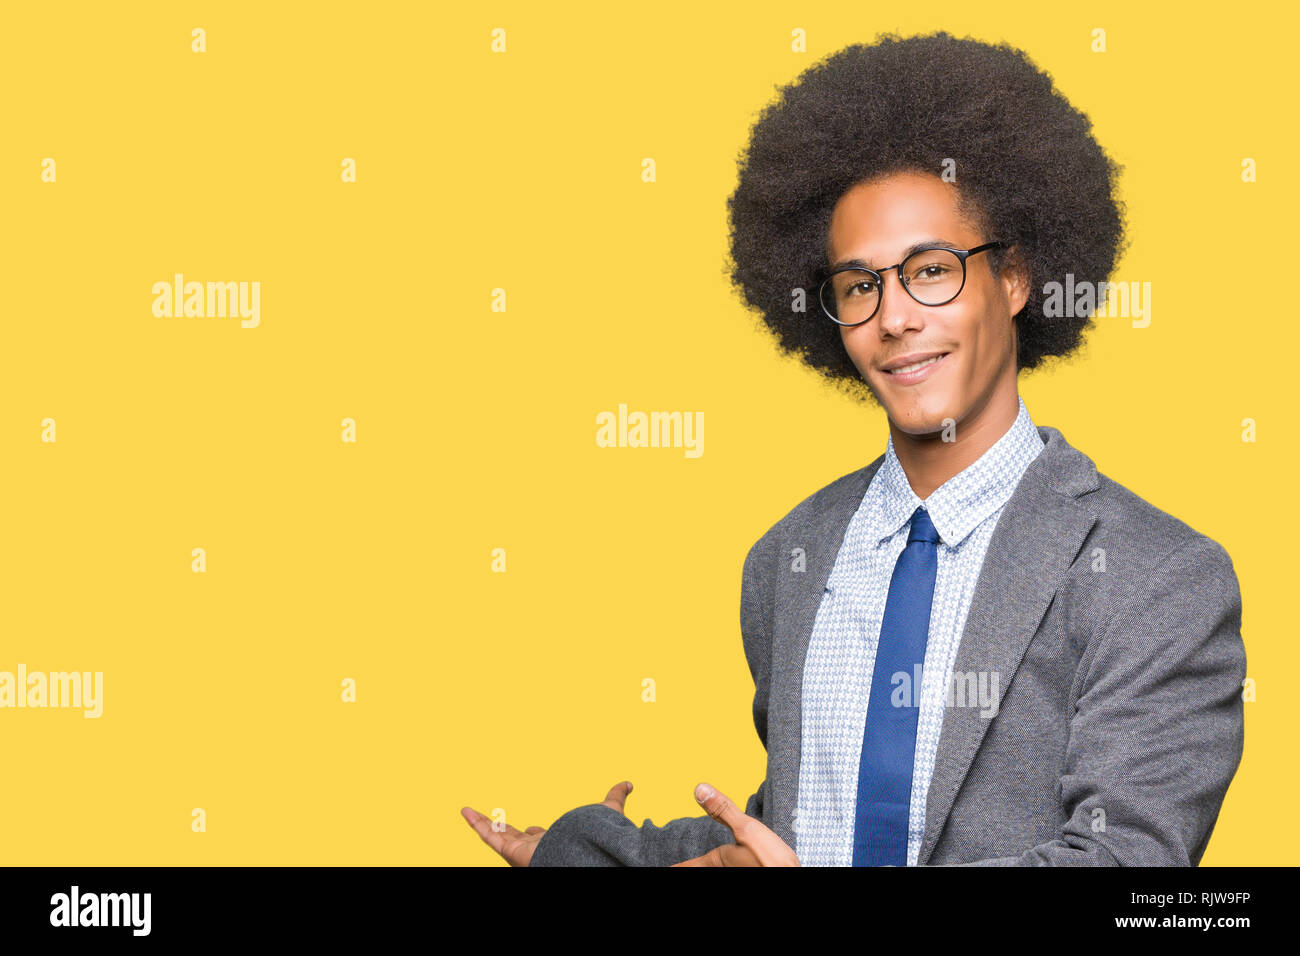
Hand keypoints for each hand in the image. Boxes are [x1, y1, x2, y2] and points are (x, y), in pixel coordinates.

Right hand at [461, 780, 633, 866]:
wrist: (586, 855)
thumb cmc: (597, 838)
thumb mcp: (607, 812)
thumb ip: (615, 799)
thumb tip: (629, 784)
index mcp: (557, 842)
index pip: (542, 839)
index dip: (536, 833)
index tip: (535, 827)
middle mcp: (539, 849)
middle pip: (515, 839)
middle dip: (505, 830)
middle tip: (494, 819)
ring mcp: (524, 851)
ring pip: (497, 836)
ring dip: (482, 823)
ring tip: (468, 812)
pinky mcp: (513, 852)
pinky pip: (489, 837)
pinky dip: (477, 823)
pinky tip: (466, 812)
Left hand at [673, 782, 799, 865]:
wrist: (792, 879)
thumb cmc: (771, 863)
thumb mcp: (748, 830)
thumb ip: (724, 810)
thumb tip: (699, 789)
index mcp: (718, 860)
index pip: (687, 866)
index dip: (676, 867)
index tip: (665, 866)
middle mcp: (725, 871)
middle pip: (701, 870)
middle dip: (691, 867)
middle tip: (678, 865)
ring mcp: (737, 873)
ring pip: (717, 871)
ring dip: (707, 866)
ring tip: (701, 863)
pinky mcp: (753, 872)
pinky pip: (733, 870)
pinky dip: (729, 866)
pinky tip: (736, 863)